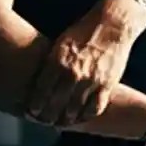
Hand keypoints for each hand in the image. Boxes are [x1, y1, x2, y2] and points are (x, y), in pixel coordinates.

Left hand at [25, 0, 143, 126]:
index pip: (41, 91)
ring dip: (66, 120)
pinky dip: (86, 116)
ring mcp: (90, 80)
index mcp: (58, 60)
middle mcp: (72, 72)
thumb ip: (51, 62)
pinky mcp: (106, 84)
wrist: (113, 24)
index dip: (35, 105)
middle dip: (47, 116)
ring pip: (73, 110)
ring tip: (61, 122)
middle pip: (55, 104)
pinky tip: (81, 117)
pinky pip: (94, 108)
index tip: (31, 111)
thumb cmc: (83, 32)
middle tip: (44, 121)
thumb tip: (39, 80)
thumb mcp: (61, 43)